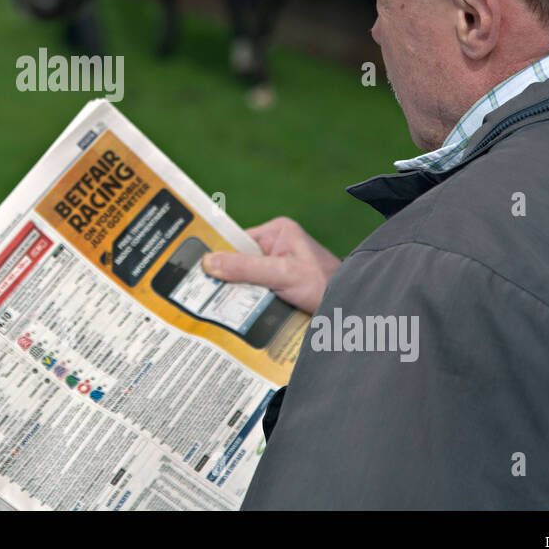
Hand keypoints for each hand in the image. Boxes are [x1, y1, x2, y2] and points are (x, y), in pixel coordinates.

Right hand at [201, 216, 339, 313]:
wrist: (352, 308)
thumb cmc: (325, 284)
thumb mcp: (281, 274)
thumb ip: (245, 268)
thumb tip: (208, 262)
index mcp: (277, 232)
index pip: (236, 242)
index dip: (218, 256)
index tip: (196, 270)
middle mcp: (277, 247)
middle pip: (239, 263)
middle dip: (227, 280)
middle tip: (203, 295)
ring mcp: (279, 269)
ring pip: (247, 281)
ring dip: (238, 296)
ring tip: (217, 308)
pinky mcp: (282, 288)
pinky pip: (257, 294)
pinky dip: (250, 305)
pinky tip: (238, 316)